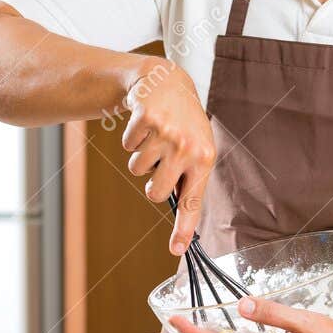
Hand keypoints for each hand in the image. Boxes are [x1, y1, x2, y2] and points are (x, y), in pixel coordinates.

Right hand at [122, 59, 214, 254]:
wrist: (168, 82)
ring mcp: (167, 133)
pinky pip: (127, 147)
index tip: (176, 250)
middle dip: (151, 183)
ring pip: (137, 170)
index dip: (183, 230)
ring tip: (155, 139)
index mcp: (205, 160)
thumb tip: (183, 226)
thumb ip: (190, 181)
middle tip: (160, 164)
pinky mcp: (146, 119)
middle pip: (155, 193)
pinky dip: (131, 139)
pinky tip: (145, 124)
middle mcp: (188, 148)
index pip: (193, 203)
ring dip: (141, 157)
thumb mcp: (197, 149)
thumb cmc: (185, 124)